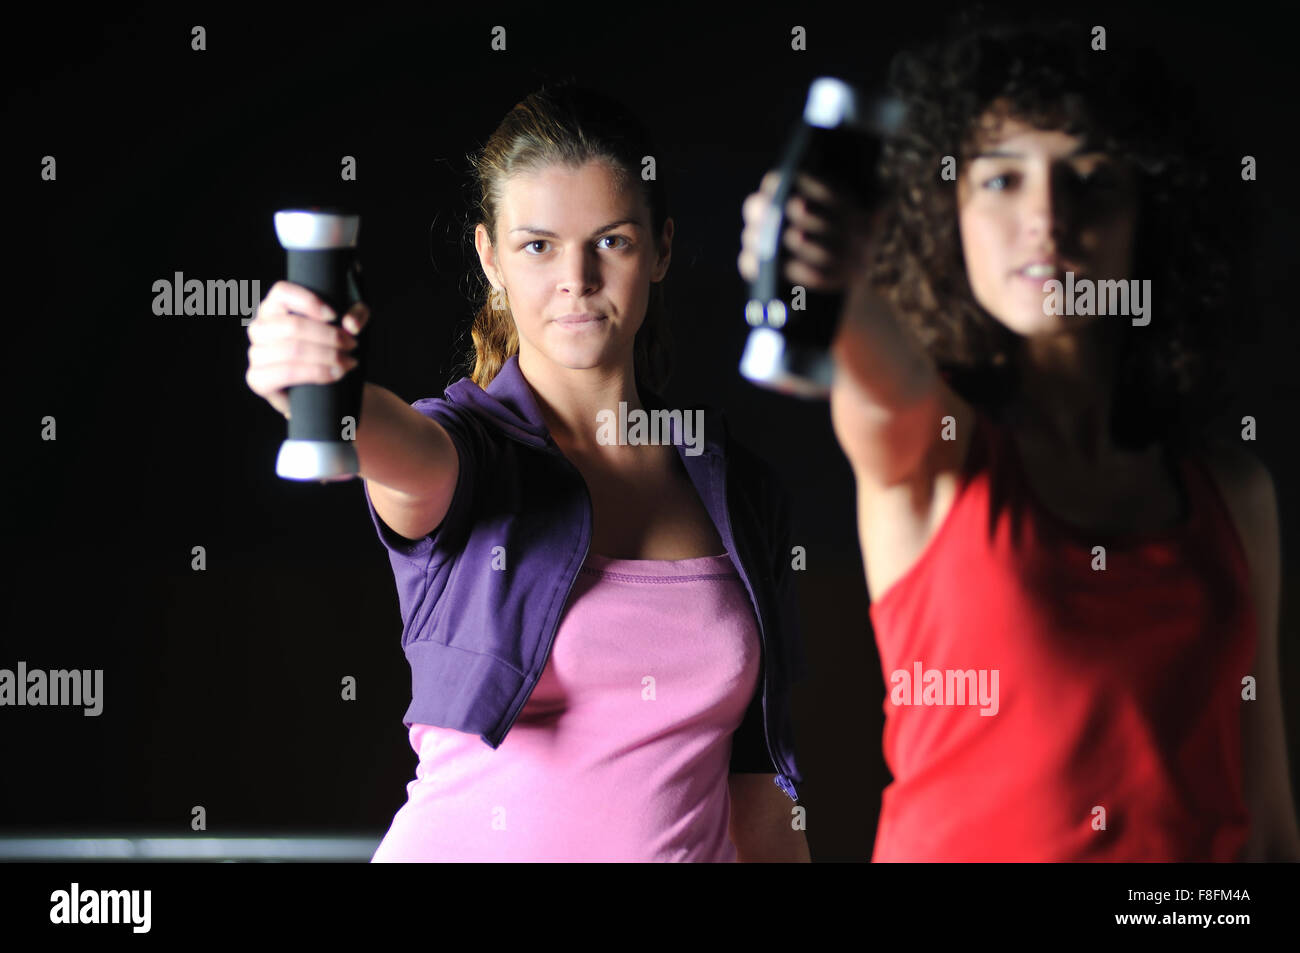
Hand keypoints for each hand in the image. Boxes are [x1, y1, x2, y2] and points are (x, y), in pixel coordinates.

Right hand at [245, 281, 370, 419]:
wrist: (324, 389)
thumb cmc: (331, 350)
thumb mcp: (349, 325)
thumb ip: (357, 315)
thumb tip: (350, 324)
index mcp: (274, 307)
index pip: (282, 292)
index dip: (309, 301)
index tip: (334, 316)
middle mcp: (260, 327)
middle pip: (292, 325)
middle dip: (329, 336)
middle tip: (352, 345)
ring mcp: (256, 354)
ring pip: (292, 350)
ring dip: (327, 356)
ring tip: (348, 362)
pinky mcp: (258, 380)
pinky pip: (287, 373)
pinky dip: (316, 373)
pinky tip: (336, 374)